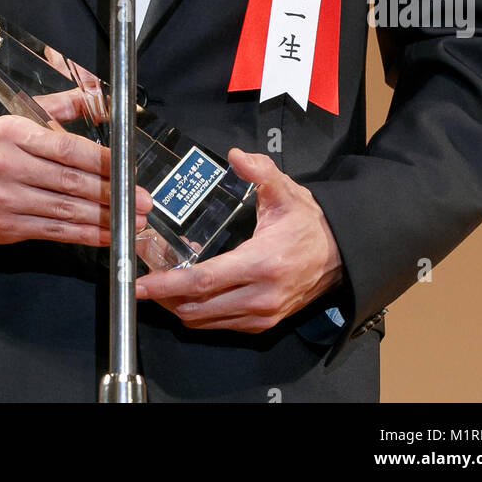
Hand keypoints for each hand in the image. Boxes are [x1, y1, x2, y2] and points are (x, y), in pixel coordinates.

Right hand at [0, 108, 151, 247]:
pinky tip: (106, 235)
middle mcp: (7, 166)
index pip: (65, 147)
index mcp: (12, 133)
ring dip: (104, 217)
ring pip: (65, 210)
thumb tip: (97, 95)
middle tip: (141, 199)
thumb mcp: (15, 119)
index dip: (101, 159)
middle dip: (111, 192)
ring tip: (132, 219)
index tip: (126, 167)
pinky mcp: (6, 228)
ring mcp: (6, 200)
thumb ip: (59, 108)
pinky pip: (54, 232)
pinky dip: (84, 235)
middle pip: (70, 181)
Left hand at [134, 148, 343, 332]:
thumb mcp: (286, 192)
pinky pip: (221, 325)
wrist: (341, 255)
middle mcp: (260, 296)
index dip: (169, 284)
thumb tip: (236, 157)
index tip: (142, 283)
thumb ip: (261, 172)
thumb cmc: (309, 224)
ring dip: (178, 307)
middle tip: (141, 281)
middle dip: (164, 298)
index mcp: (262, 263)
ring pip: (206, 321)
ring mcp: (262, 315)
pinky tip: (187, 295)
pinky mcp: (263, 324)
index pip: (205, 280)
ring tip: (159, 287)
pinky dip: (198, 313)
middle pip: (198, 306)